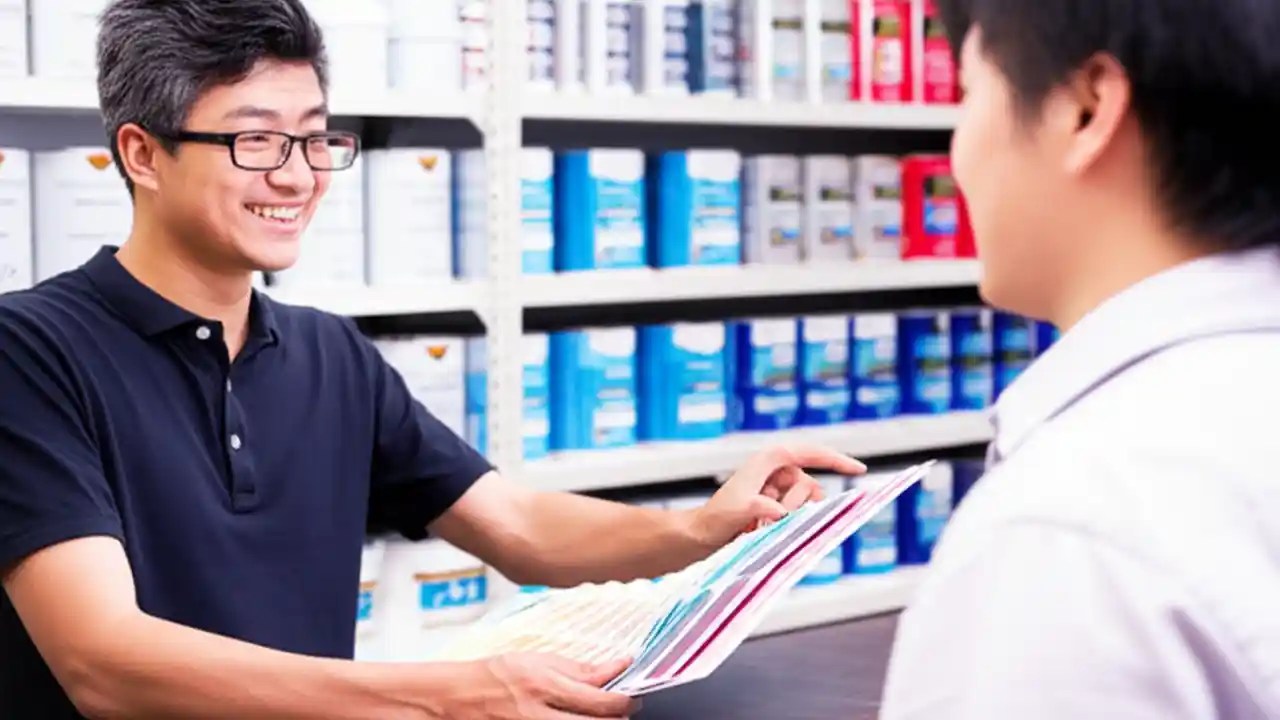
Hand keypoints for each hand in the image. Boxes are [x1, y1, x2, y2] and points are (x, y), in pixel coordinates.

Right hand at [445, 654, 639, 718]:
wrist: (459, 698)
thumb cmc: (497, 675)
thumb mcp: (538, 660)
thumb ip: (577, 668)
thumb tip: (614, 668)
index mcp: (543, 685)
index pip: (599, 699)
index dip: (625, 696)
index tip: (634, 689)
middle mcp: (539, 714)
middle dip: (619, 717)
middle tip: (625, 707)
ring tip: (603, 715)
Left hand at [690, 444, 866, 547]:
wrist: (702, 534)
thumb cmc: (717, 519)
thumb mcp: (738, 510)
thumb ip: (760, 507)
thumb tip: (782, 512)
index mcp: (768, 460)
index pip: (810, 453)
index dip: (836, 460)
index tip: (860, 470)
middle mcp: (776, 469)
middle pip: (809, 485)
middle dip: (797, 505)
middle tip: (770, 520)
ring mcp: (778, 486)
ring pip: (806, 501)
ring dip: (791, 516)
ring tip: (762, 525)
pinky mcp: (778, 501)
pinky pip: (800, 512)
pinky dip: (790, 522)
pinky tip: (766, 528)